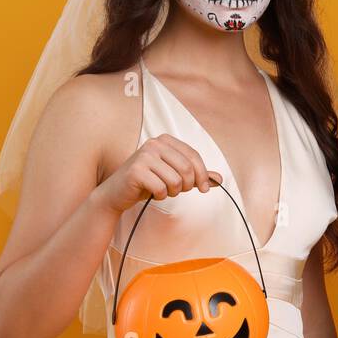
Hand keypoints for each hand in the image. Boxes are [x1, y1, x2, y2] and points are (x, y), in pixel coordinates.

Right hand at [92, 134, 221, 213]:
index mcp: (165, 140)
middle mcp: (154, 143)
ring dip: (172, 192)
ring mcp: (144, 155)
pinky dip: (160, 196)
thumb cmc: (148, 183)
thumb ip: (196, 175)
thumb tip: (220, 179)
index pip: (194, 156)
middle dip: (187, 185)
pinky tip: (150, 193)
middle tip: (177, 191)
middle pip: (187, 168)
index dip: (203, 174)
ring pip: (176, 180)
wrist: (117, 193)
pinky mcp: (136, 171)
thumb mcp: (174, 176)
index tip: (205, 189)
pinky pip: (161, 188)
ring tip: (161, 190)